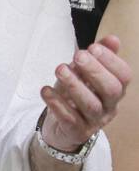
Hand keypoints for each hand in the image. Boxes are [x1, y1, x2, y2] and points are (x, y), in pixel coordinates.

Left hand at [39, 35, 130, 151]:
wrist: (63, 127)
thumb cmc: (76, 95)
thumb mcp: (85, 74)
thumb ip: (98, 57)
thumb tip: (113, 39)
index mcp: (115, 90)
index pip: (124, 76)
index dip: (111, 61)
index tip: (92, 47)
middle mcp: (109, 106)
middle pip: (111, 90)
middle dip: (95, 71)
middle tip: (77, 56)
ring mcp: (94, 121)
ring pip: (91, 105)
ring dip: (74, 85)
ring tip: (60, 69)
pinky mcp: (77, 131)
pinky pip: (69, 118)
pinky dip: (56, 103)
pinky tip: (46, 89)